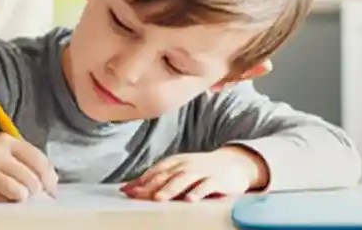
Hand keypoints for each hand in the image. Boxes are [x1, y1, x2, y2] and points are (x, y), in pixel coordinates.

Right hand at [0, 124, 56, 202]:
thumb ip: (21, 161)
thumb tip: (51, 182)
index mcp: (5, 140)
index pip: (39, 159)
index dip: (50, 177)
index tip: (52, 189)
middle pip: (36, 177)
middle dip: (38, 190)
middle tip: (31, 195)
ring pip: (26, 189)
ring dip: (23, 196)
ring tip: (11, 194)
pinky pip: (10, 198)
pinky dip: (10, 200)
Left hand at [122, 147, 268, 201]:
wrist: (234, 163)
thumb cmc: (200, 169)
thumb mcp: (178, 170)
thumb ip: (156, 179)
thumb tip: (127, 188)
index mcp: (174, 162)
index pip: (154, 171)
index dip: (140, 181)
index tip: (127, 191)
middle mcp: (186, 164)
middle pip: (165, 175)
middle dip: (150, 186)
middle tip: (138, 195)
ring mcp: (202, 171)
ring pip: (183, 179)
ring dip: (170, 189)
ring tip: (159, 198)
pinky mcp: (217, 180)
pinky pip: (206, 186)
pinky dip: (197, 192)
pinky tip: (190, 200)